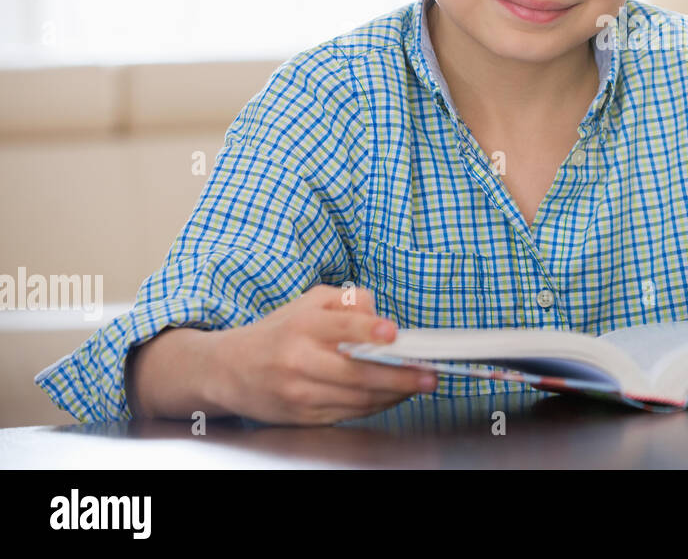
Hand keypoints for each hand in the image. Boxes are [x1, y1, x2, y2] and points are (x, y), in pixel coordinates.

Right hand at [211, 284, 437, 424]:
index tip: (394, 333)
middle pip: (356, 373)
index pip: (341, 328)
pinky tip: (393, 397)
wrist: (227, 371)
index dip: (369, 330)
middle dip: (399, 376)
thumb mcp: (307, 303)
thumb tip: (380, 317)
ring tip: (420, 385)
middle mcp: (299, 361)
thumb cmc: (277, 332)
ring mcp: (299, 394)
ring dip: (394, 394)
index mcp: (301, 327)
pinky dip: (375, 407)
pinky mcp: (302, 417)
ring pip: (356, 399)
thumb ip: (346, 302)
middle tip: (429, 374)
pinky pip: (347, 414)